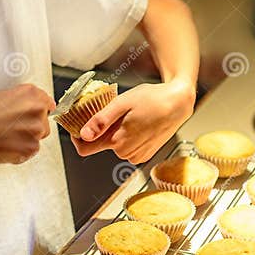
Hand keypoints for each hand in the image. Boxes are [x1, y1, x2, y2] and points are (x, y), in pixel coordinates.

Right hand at [0, 83, 54, 165]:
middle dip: (31, 126)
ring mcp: (36, 129)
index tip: (30, 117)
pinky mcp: (32, 148)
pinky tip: (5, 146)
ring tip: (6, 138)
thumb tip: (37, 107)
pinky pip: (31, 151)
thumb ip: (23, 101)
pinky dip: (21, 151)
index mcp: (31, 93)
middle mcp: (37, 109)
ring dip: (26, 139)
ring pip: (38, 137)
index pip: (47, 103)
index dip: (38, 112)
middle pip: (44, 122)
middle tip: (11, 129)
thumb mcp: (2, 96)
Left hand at [70, 78, 195, 163]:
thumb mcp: (122, 103)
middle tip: (111, 110)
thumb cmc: (153, 99)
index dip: (76, 137)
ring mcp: (136, 155)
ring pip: (114, 146)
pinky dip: (127, 136)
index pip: (84, 149)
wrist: (178, 103)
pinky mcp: (145, 154)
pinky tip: (136, 123)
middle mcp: (125, 153)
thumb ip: (101, 120)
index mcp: (117, 141)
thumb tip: (84, 134)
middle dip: (100, 129)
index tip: (77, 123)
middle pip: (100, 144)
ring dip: (115, 132)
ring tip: (128, 115)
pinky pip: (127, 148)